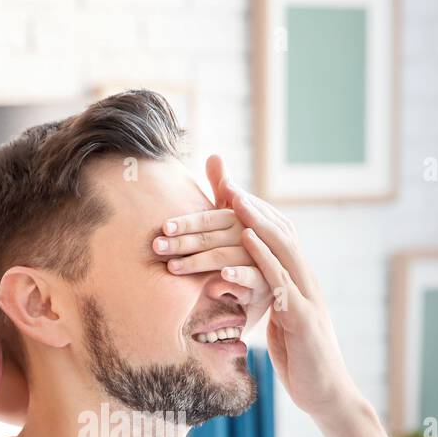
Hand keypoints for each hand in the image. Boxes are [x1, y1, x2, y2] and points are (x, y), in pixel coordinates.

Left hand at [151, 155, 273, 327]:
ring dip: (199, 262)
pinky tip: (219, 277)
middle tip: (156, 247)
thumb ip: (225, 190)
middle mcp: (253, 233)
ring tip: (173, 267)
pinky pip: (251, 278)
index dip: (187, 222)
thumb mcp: (238, 217)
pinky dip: (236, 276)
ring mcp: (262, 258)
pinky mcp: (269, 281)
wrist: (280, 278)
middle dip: (183, 243)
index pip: (211, 218)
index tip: (163, 227)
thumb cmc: (252, 245)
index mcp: (244, 217)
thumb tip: (213, 154)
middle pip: (212, 236)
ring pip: (226, 256)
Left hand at [225, 177, 356, 419]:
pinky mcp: (304, 319)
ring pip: (283, 250)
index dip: (255, 211)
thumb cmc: (299, 362)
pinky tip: (245, 243)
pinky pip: (281, 283)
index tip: (228, 189)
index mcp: (298, 281)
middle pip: (280, 233)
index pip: (277, 236)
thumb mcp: (278, 324)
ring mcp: (308, 298)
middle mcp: (306, 282)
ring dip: (256, 224)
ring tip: (233, 201)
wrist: (327, 396)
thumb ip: (268, 301)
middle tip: (226, 183)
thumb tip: (245, 287)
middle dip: (253, 207)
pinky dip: (263, 259)